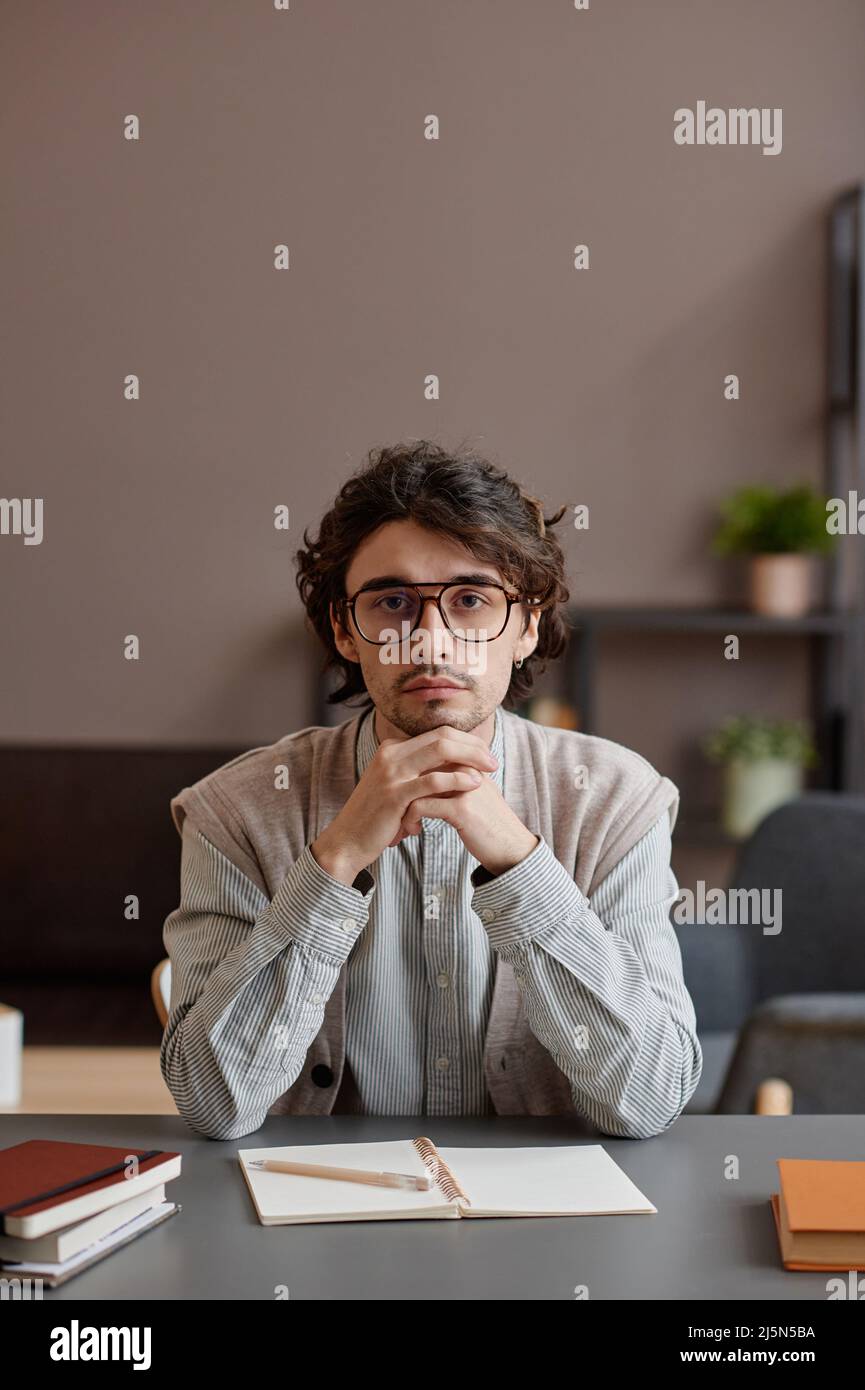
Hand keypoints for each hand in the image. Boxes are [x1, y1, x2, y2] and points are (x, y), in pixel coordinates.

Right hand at [310, 726, 497, 884]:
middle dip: (473, 746)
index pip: (438, 733)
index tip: (485, 754)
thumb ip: (418, 773)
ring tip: (490, 771)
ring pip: (440, 750)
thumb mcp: (396, 786)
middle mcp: (391, 754)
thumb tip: (452, 766)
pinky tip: (473, 784)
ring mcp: (391, 772)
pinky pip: (433, 780)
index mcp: (393, 748)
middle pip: (443, 736)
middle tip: (493, 761)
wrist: (348, 841)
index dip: (466, 742)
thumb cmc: (378, 817)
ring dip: (471, 758)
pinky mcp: (395, 794)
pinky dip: (457, 780)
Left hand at [399, 753, 539, 876]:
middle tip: (392, 806)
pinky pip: (420, 806)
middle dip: (401, 787)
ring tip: (400, 823)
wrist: (511, 848)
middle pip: (419, 766)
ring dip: (402, 806)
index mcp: (466, 762)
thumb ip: (452, 778)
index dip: (410, 773)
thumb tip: (424, 772)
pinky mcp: (461, 808)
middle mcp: (464, 768)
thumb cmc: (487, 823)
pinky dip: (409, 819)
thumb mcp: (471, 794)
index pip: (427, 755)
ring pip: (415, 785)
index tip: (400, 793)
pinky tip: (412, 831)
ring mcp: (463, 786)